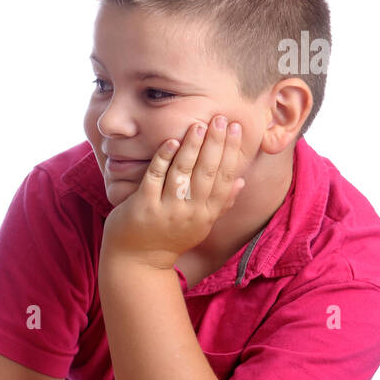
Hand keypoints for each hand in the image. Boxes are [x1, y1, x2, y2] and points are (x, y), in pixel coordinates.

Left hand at [99, 114, 246, 271]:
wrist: (137, 261)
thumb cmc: (169, 238)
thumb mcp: (200, 225)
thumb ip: (221, 203)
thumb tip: (241, 181)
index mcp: (206, 214)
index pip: (225, 178)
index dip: (232, 152)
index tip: (237, 129)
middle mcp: (190, 213)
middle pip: (208, 172)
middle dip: (216, 143)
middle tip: (222, 119)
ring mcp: (166, 210)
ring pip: (183, 173)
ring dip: (192, 147)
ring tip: (199, 125)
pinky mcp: (143, 207)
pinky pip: (155, 178)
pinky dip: (163, 159)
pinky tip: (170, 142)